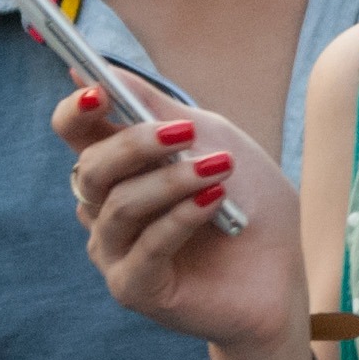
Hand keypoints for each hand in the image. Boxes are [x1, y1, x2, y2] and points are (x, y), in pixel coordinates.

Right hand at [52, 90, 305, 353]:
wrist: (283, 271)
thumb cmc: (249, 201)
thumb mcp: (213, 140)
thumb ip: (158, 110)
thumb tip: (95, 72)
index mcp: (121, 169)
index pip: (75, 134)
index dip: (76, 112)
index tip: (99, 92)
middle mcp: (106, 210)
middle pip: (90, 169)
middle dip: (136, 145)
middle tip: (185, 133)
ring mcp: (115, 251)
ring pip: (118, 206)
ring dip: (172, 182)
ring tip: (220, 169)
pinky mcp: (133, 288)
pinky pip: (143, 248)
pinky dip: (181, 218)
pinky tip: (216, 201)